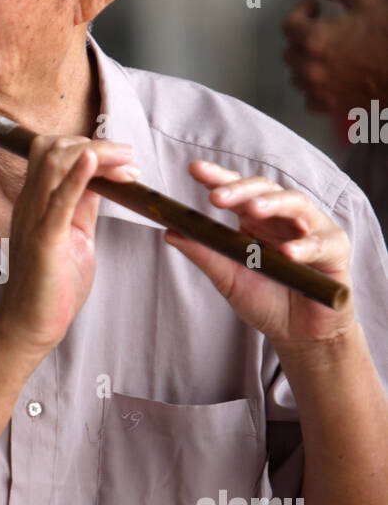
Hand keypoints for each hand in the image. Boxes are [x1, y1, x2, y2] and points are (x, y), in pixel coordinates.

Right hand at [0, 135, 139, 357]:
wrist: (29, 325)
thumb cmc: (52, 285)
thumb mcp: (74, 234)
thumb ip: (83, 205)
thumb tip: (102, 178)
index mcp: (37, 201)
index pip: (56, 152)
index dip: (93, 146)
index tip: (125, 161)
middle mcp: (31, 203)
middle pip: (53, 148)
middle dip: (97, 143)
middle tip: (129, 159)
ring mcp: (35, 219)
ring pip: (54, 162)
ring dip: (96, 153)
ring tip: (126, 161)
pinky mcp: (45, 239)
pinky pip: (58, 199)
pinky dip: (77, 175)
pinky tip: (94, 159)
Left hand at [164, 161, 355, 350]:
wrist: (298, 334)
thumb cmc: (266, 301)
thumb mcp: (229, 278)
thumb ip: (205, 254)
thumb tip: (170, 231)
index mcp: (256, 220)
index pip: (237, 191)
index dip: (219, 178)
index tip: (194, 170)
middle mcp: (283, 218)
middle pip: (264, 190)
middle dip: (240, 190)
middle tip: (216, 197)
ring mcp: (311, 229)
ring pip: (296, 203)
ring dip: (273, 204)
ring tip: (252, 211)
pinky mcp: (335, 250)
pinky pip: (321, 242)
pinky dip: (305, 246)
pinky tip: (288, 252)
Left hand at [282, 0, 387, 115]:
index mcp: (315, 39)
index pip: (288, 25)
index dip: (300, 12)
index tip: (313, 8)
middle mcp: (312, 67)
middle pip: (289, 52)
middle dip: (301, 38)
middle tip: (319, 30)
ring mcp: (320, 89)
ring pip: (297, 77)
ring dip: (305, 64)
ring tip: (324, 54)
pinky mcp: (332, 106)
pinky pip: (310, 99)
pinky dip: (314, 88)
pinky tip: (329, 77)